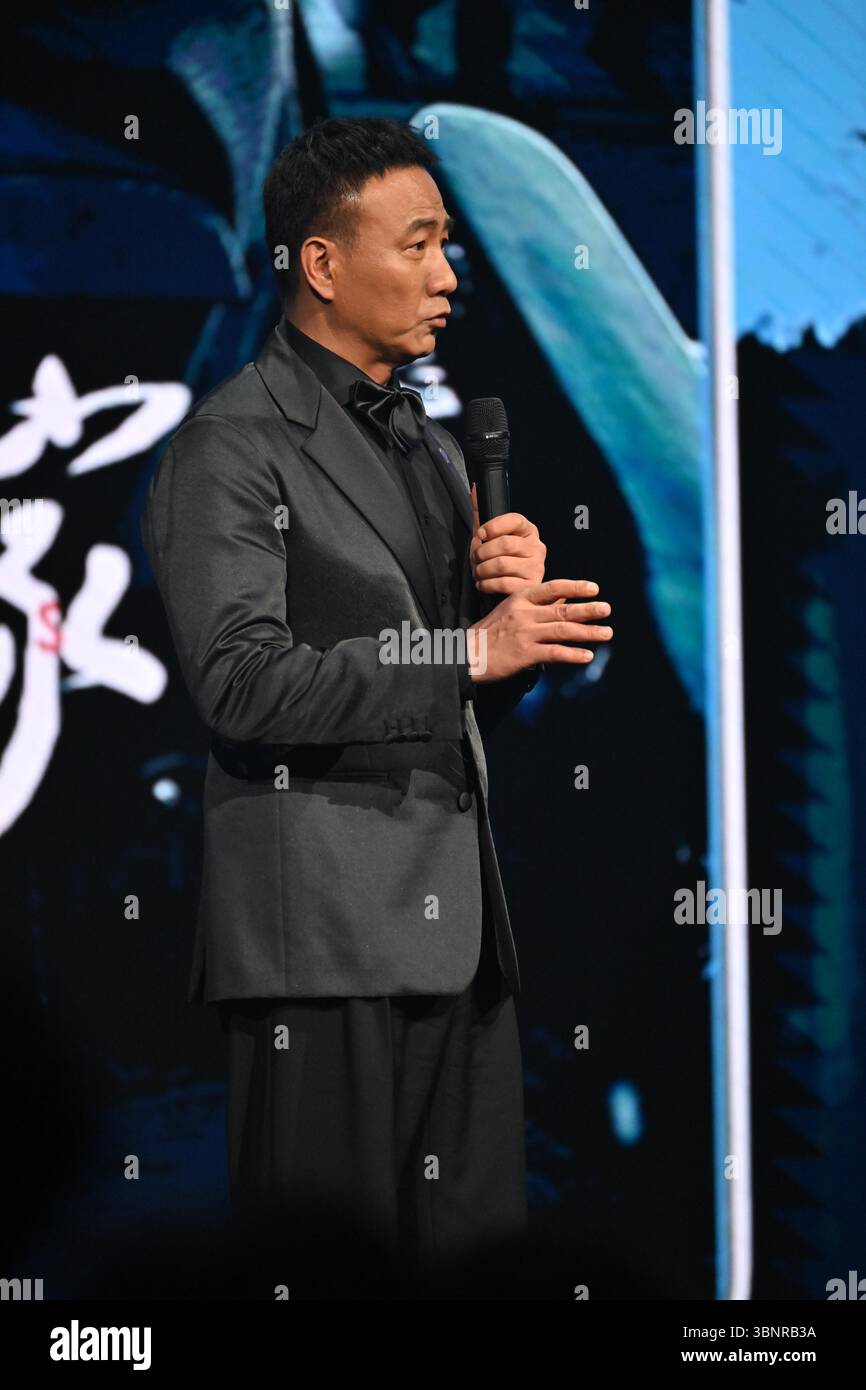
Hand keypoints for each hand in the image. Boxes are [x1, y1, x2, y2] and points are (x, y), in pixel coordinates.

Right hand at [466, 578, 612, 682]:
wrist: (466, 654)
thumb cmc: (490, 633)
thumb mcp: (509, 610)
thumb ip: (536, 605)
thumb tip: (563, 600)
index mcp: (520, 599)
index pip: (552, 588)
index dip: (575, 587)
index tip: (594, 588)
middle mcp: (524, 613)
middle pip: (562, 610)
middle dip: (588, 610)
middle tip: (607, 610)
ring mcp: (525, 633)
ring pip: (562, 630)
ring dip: (588, 632)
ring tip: (606, 633)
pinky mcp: (525, 654)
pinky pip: (554, 653)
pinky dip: (573, 654)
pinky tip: (588, 656)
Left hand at [469, 482, 545, 593]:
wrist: (512, 587)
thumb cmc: (500, 558)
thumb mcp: (490, 535)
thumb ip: (482, 513)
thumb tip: (474, 488)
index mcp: (528, 530)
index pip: (515, 520)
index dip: (494, 526)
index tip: (481, 535)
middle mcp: (536, 547)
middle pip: (505, 544)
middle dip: (482, 552)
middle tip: (476, 558)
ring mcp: (536, 567)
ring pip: (501, 565)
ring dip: (481, 570)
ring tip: (479, 572)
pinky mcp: (530, 585)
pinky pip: (503, 583)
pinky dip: (486, 584)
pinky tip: (483, 583)